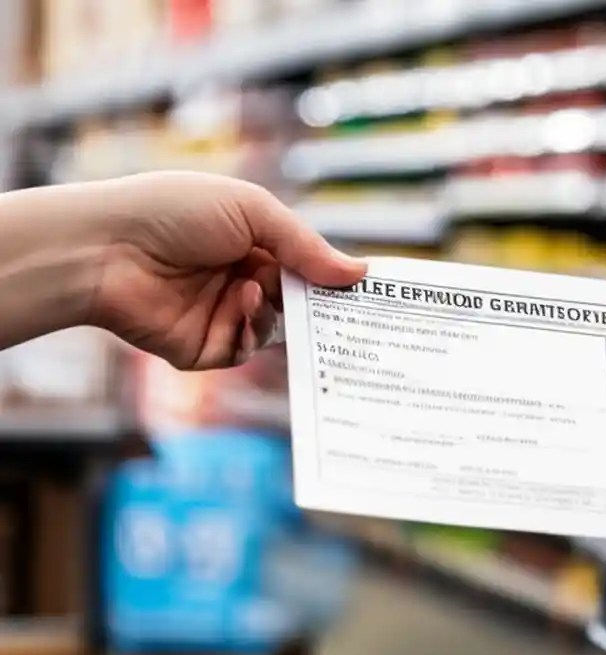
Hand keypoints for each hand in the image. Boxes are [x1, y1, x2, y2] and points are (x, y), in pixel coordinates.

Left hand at [88, 172, 365, 368]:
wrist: (104, 247)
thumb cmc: (173, 212)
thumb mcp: (252, 211)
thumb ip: (306, 246)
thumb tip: (360, 273)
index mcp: (249, 244)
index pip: (303, 268)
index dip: (330, 278)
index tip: (362, 288)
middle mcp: (236, 281)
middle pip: (294, 304)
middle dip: (313, 304)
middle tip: (339, 308)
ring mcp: (217, 315)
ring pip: (272, 330)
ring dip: (271, 311)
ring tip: (253, 287)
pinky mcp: (198, 347)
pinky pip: (241, 352)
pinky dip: (247, 333)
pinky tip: (237, 304)